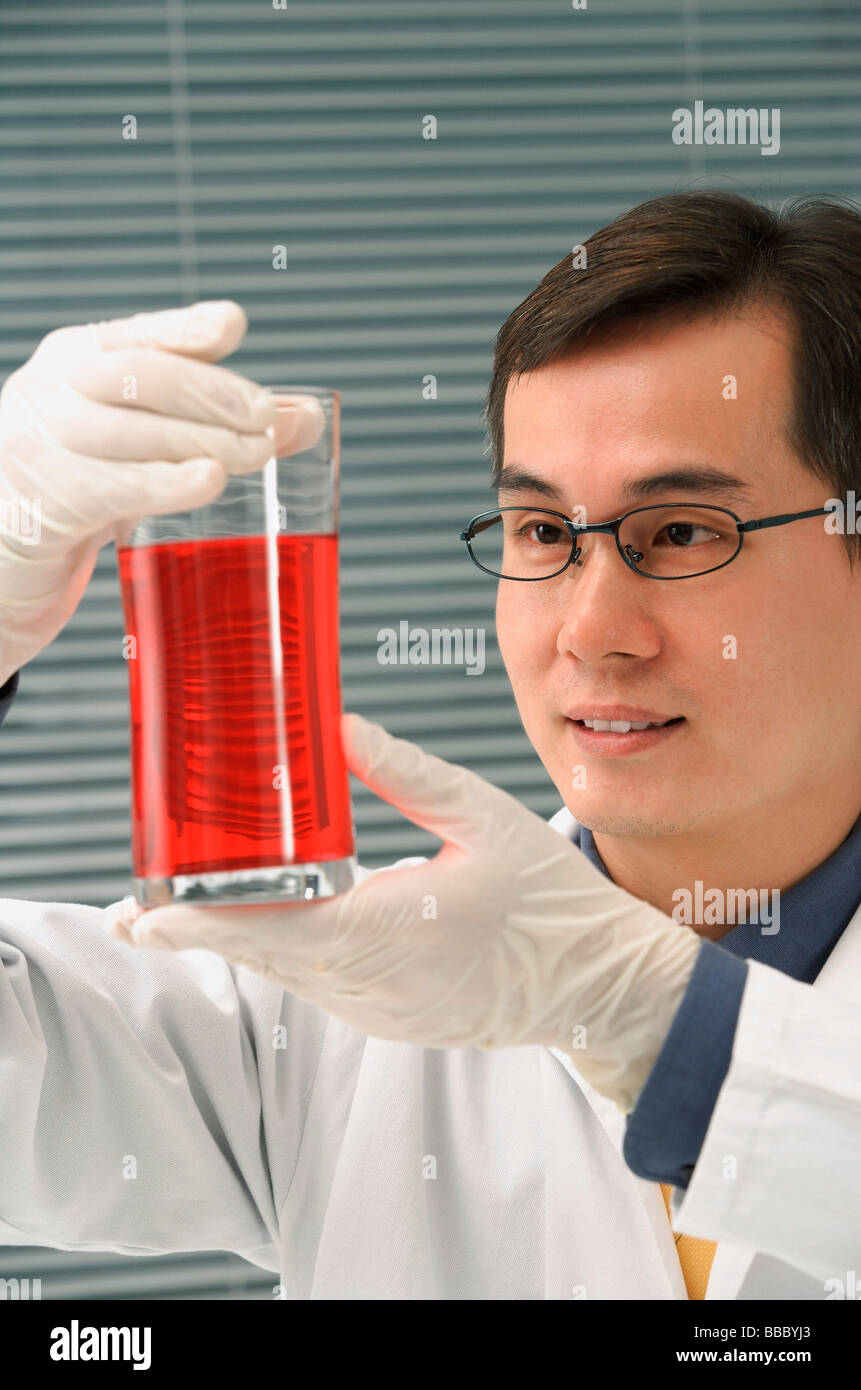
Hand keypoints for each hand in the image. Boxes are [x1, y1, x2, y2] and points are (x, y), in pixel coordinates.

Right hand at [0, 301, 324, 685]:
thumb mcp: (144, 442)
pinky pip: (113, 486)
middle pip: (142, 376)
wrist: (6, 551)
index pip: (140, 333)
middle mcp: (55, 387)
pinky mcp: (45, 499)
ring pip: (133, 430)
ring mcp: (41, 441)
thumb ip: (225, 424)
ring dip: (204, 441)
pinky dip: (166, 483)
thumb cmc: (86, 484)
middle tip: (268, 419)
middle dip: (215, 393)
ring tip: (256, 455)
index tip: (232, 326)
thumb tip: (310, 417)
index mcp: (80, 356)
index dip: (188, 328)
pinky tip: (207, 482)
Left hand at [106, 713, 701, 1112]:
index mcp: (397, 928)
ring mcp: (381, 1012)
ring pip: (287, 976)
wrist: (594, 983)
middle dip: (193, 934)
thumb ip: (406, 772)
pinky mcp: (389, 1022)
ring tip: (173, 916)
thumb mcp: (484, 815)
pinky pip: (318, 988)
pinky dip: (280, 958)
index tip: (150, 914)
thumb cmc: (547, 899)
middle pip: (265, 958)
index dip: (206, 923)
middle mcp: (377, 984)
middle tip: (131, 914)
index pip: (280, 930)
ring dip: (233, 945)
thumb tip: (337, 725)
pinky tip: (256, 931)